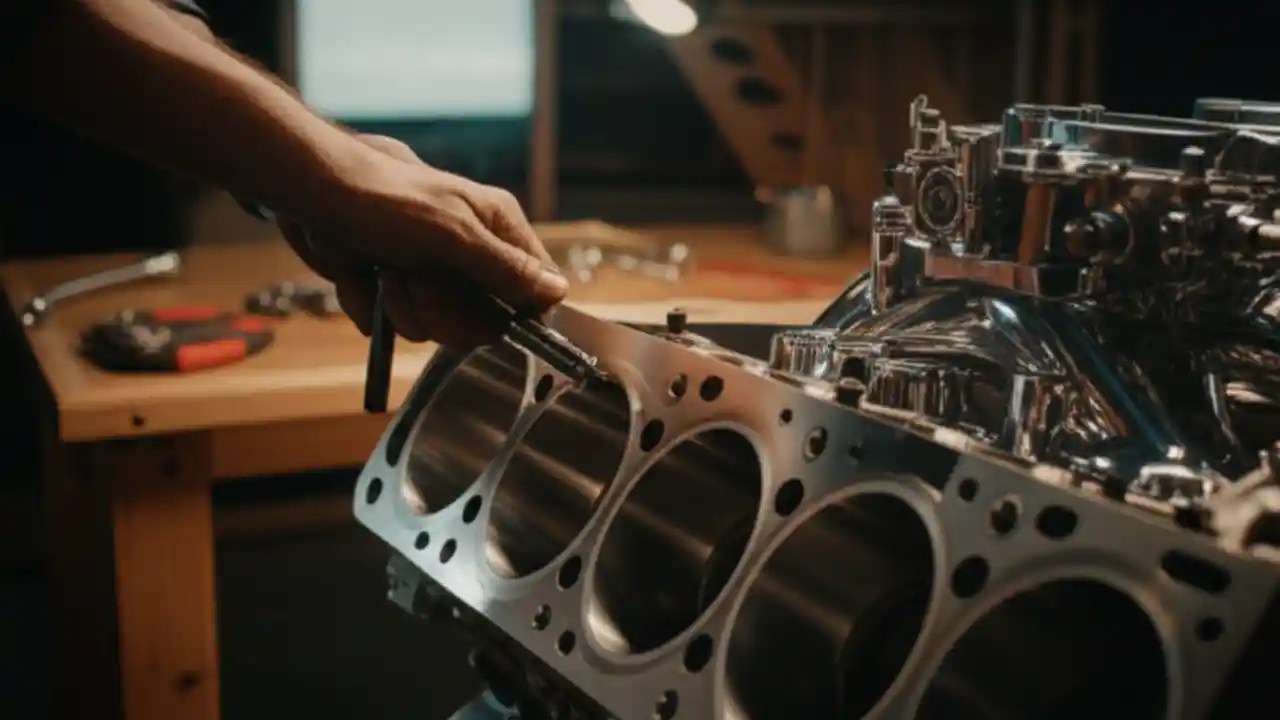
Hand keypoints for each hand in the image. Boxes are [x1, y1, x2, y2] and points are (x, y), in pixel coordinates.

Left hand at [278, 134, 566, 347]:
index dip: (515, 313)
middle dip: (443, 310)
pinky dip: (369, 303)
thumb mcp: (454, 235)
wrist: (308, 192)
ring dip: (403, 305)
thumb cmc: (384, 199)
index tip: (486, 315)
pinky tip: (361, 272)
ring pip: (433, 328)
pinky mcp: (391, 286)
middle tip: (419, 278)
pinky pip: (391, 323)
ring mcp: (429, 272)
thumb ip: (506, 269)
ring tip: (386, 268)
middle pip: (481, 322)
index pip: (534, 290)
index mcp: (495, 229)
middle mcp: (468, 253)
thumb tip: (558, 292)